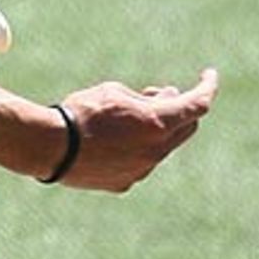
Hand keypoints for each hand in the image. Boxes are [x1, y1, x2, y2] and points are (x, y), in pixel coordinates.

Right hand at [54, 66, 218, 191]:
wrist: (50, 147)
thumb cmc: (82, 112)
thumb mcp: (116, 92)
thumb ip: (148, 97)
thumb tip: (167, 100)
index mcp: (158, 123)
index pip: (198, 104)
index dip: (207, 87)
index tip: (209, 75)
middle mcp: (156, 150)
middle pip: (186, 128)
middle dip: (180, 109)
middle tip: (161, 95)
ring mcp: (142, 170)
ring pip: (162, 146)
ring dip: (155, 129)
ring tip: (127, 117)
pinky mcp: (124, 183)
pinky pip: (141, 162)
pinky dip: (136, 148)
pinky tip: (112, 141)